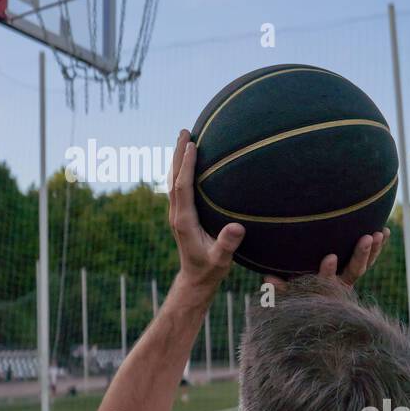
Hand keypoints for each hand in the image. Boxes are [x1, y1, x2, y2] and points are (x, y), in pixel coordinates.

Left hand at [168, 130, 244, 292]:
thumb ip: (227, 244)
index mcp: (184, 221)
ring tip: (185, 138)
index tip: (192, 145)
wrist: (195, 280)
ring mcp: (176, 214)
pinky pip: (179, 187)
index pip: (182, 187)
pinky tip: (188, 162)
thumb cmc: (210, 270)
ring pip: (173, 181)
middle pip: (173, 178)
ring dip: (177, 159)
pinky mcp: (180, 215)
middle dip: (178, 153)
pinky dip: (181, 170)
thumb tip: (236, 228)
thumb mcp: (221, 260)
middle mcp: (176, 214)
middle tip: (184, 131)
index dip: (185, 165)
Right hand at [264, 228, 390, 291]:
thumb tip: (268, 280)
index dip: (328, 272)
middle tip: (365, 238)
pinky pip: (370, 258)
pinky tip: (384, 231)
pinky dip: (378, 246)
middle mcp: (339, 284)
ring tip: (378, 233)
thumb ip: (277, 287)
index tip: (330, 257)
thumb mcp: (284, 288)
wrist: (309, 294)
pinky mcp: (357, 268)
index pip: (325, 282)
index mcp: (322, 289)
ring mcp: (350, 275)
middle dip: (360, 255)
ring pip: (364, 265)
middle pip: (352, 272)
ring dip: (372, 249)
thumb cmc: (291, 285)